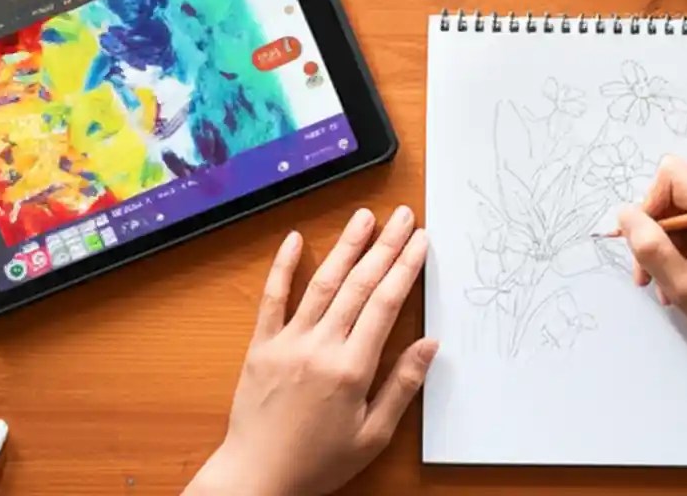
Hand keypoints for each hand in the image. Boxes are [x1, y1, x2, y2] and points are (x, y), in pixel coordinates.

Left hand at [185, 206, 436, 495]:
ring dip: (345, 247)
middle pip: (359, 285)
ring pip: (322, 284)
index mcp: (351, 368)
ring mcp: (288, 342)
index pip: (385, 304)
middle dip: (385, 247)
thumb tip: (430, 345)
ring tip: (364, 218)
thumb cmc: (318, 464)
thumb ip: (402, 386)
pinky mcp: (261, 347)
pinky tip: (293, 239)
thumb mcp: (373, 435)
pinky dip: (282, 267)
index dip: (405, 268)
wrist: (256, 479)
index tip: (420, 242)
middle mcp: (320, 347)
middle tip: (403, 217)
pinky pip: (272, 299)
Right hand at [616, 156, 686, 364]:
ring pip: (682, 210)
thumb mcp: (684, 288)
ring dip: (666, 245)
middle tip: (646, 272)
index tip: (642, 241)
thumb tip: (626, 215)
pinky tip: (680, 277)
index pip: (673, 175)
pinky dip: (681, 247)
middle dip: (655, 230)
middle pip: (676, 193)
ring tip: (662, 283)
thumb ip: (651, 248)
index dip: (649, 204)